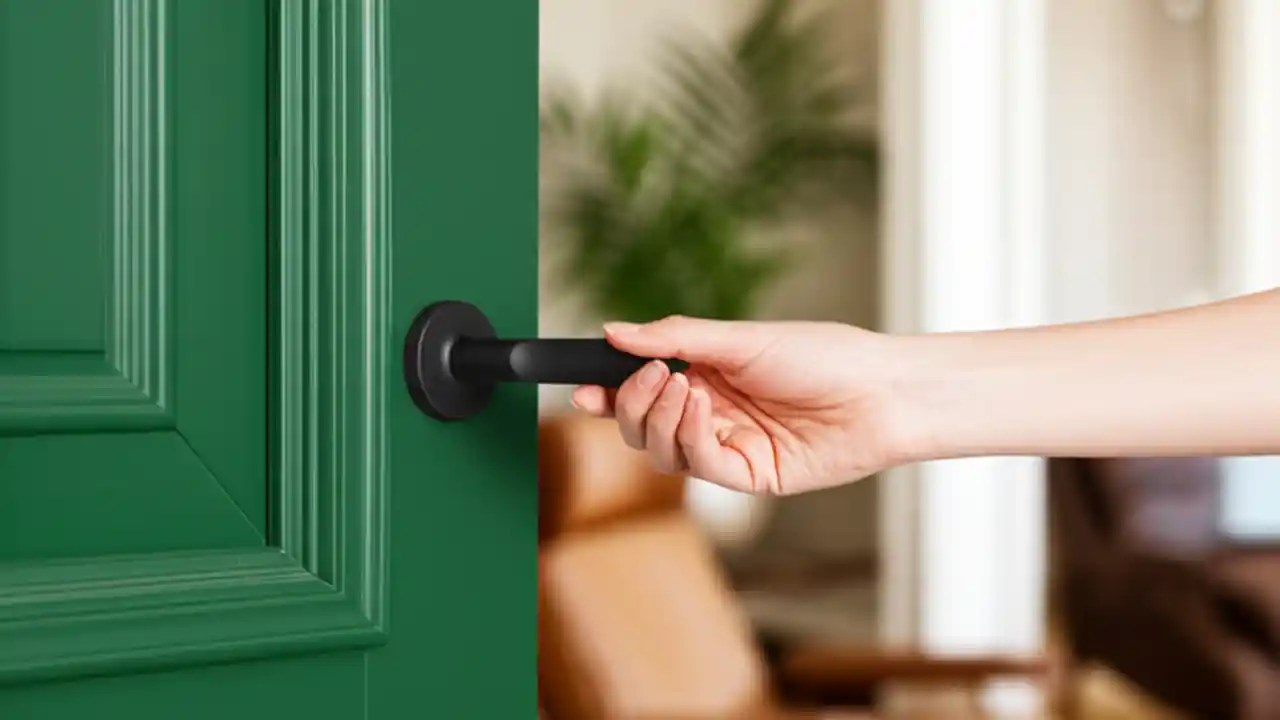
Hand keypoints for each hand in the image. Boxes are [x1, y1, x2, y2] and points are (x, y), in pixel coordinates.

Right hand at [571, 316, 925, 494]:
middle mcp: (712, 414)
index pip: (642, 390)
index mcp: (707, 376)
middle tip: (650, 376)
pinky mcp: (750, 475)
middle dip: (631, 403)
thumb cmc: (823, 356)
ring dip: (661, 419)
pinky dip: (690, 436)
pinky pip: (699, 466)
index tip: (581, 387)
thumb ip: (675, 337)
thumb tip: (612, 331)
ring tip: (683, 386)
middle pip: (642, 426)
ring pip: (663, 451)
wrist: (880, 391)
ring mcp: (729, 447)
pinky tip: (703, 409)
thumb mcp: (741, 338)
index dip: (607, 393)